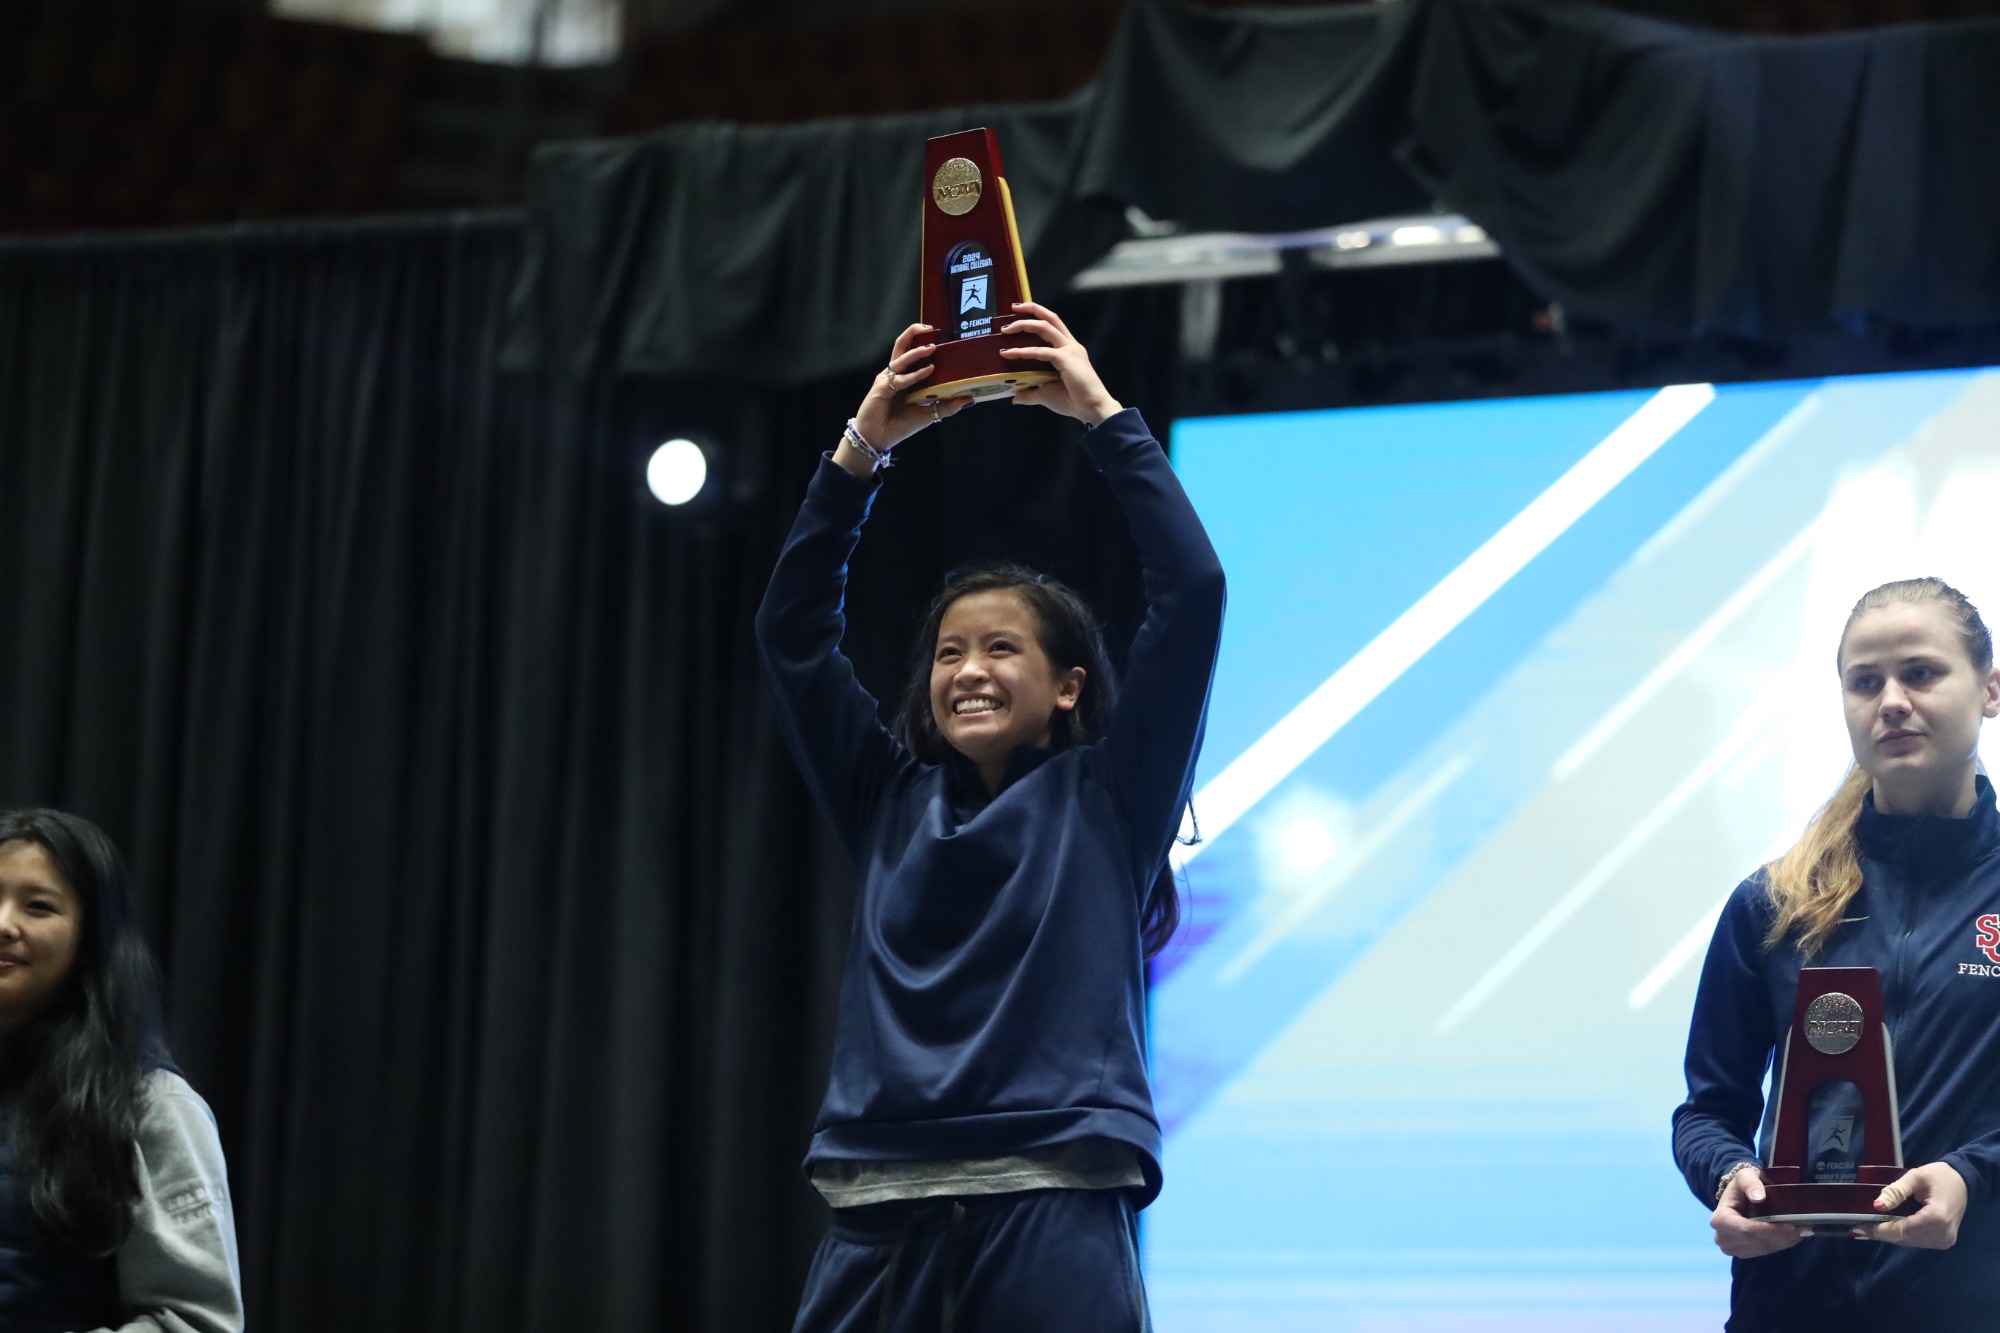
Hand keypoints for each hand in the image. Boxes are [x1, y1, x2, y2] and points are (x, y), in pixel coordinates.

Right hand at [847, 323, 973, 459]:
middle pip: (903, 346)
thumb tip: (970, 398)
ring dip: (917, 351)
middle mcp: (897, 374)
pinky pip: (901, 377)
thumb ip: (947, 406)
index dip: (925, 342)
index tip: (943, 337)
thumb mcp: (929, 415)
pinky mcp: (882, 385)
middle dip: (914, 333)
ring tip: (932, 347)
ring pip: (901, 356)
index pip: (914, 354)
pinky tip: (929, 370)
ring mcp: (888, 378)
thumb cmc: (899, 426)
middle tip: (931, 328)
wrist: (878, 438)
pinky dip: (915, 374)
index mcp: (906, 377)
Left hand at [997, 302, 1122, 425]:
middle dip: (1031, 309)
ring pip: (1044, 327)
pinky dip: (1023, 352)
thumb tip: (1016, 397)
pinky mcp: (1065, 359)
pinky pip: (1040, 352)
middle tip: (1013, 307)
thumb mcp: (1047, 395)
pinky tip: (1009, 354)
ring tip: (1006, 329)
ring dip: (1023, 324)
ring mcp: (1069, 350)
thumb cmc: (1074, 401)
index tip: (1019, 314)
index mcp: (1069, 350)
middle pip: (1050, 318)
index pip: (1053, 325)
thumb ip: (1031, 393)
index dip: (1037, 316)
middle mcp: (1070, 345)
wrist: (1092, 409)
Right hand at [1711, 1166, 1809, 1257]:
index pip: (1747, 1230)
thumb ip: (1750, 1183)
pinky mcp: (1744, 1253)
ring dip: (1783, 1242)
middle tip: (1803, 1229)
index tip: (1791, 1226)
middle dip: (1780, 1236)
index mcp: (1720, 1220)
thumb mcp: (1744, 1177)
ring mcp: (1733, 1248)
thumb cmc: (1740, 1187)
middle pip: (1757, 1241)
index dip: (1770, 1230)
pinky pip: (1765, 1251)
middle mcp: (1723, 1238)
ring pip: (1764, 1249)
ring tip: (1801, 1232)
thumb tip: (1758, 1197)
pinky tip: (1792, 1236)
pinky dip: (1781, 1244)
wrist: (1736, 1198)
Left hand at [1859, 1162, 1966, 1247]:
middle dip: (1882, 1232)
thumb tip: (1877, 1206)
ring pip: (1909, 1242)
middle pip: (1905, 1238)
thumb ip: (1896, 1192)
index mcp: (1937, 1218)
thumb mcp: (1915, 1177)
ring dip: (1891, 1234)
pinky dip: (1902, 1234)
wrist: (1963, 1181)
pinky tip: (1889, 1226)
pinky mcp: (1944, 1241)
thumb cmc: (1939, 1176)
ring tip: (1871, 1225)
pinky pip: (1917, 1240)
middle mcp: (1942, 1234)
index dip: (1880, 1230)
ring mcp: (1944, 1240)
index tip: (1858, 1227)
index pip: (1902, 1230)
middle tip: (1859, 1227)